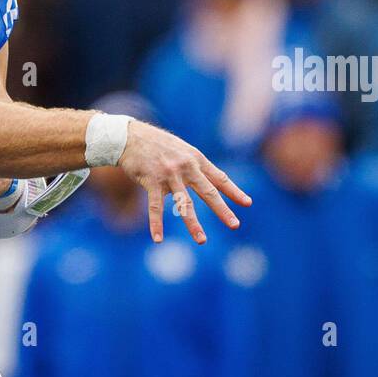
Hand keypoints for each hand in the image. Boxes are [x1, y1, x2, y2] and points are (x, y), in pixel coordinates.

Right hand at [118, 122, 251, 244]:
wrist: (130, 136)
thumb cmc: (157, 144)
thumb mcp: (181, 149)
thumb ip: (194, 166)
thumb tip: (210, 182)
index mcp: (196, 158)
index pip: (219, 177)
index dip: (234, 191)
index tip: (247, 203)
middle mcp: (186, 166)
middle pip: (208, 192)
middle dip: (222, 210)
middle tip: (235, 224)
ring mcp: (169, 174)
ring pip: (184, 203)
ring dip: (193, 224)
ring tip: (202, 240)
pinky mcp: (151, 180)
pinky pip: (155, 206)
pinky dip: (156, 224)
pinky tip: (157, 239)